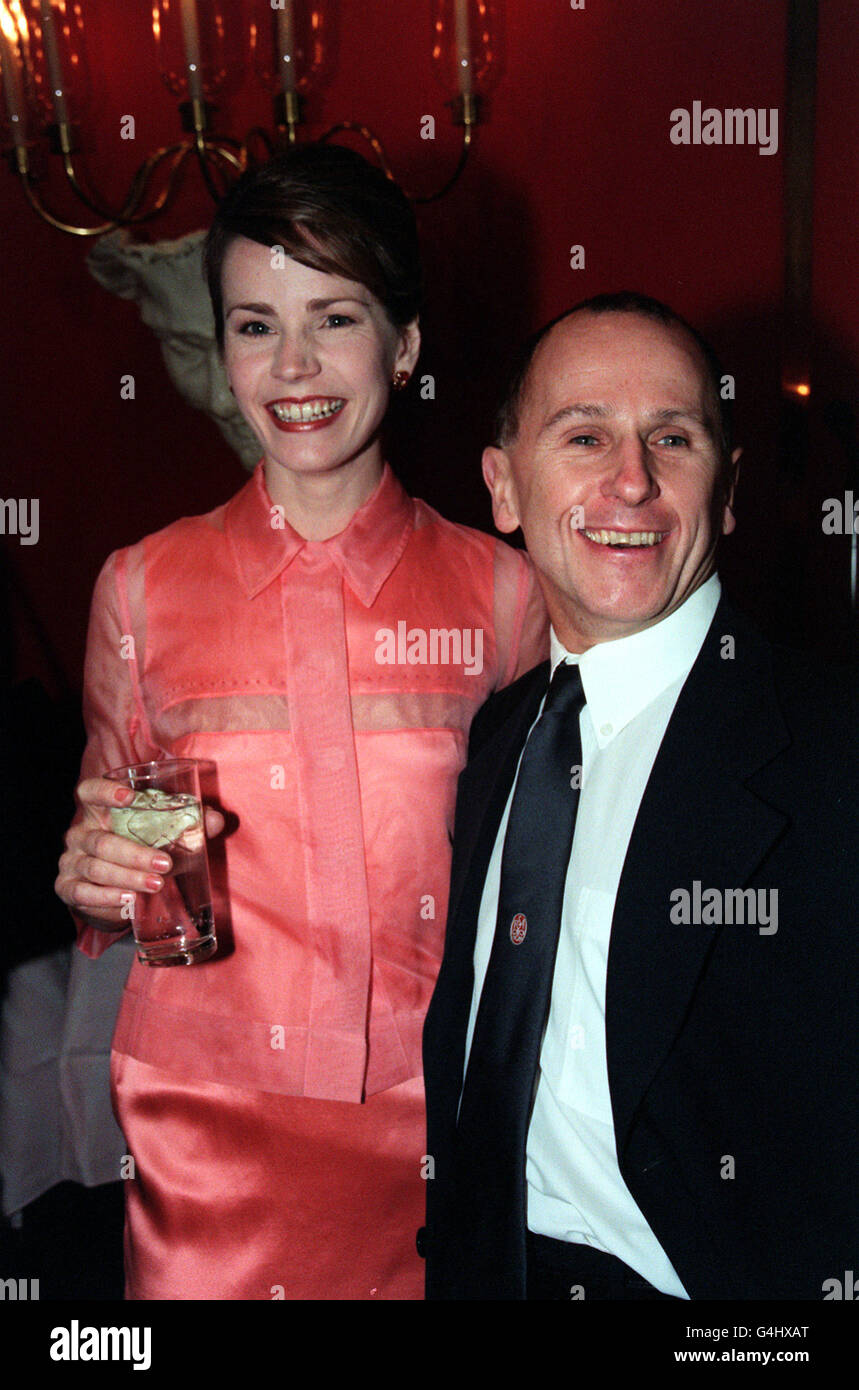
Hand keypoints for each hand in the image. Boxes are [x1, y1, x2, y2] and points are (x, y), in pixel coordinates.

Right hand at [55, 777, 224, 927]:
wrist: (118, 892)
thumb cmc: (141, 851)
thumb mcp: (163, 836)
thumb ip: (189, 825)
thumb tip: (215, 820)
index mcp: (99, 812)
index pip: (90, 792)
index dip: (104, 791)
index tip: (128, 796)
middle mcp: (81, 833)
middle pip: (100, 839)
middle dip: (134, 854)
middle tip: (165, 864)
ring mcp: (71, 861)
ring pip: (95, 867)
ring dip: (126, 877)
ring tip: (156, 884)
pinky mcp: (68, 888)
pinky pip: (82, 892)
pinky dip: (105, 897)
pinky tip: (127, 900)